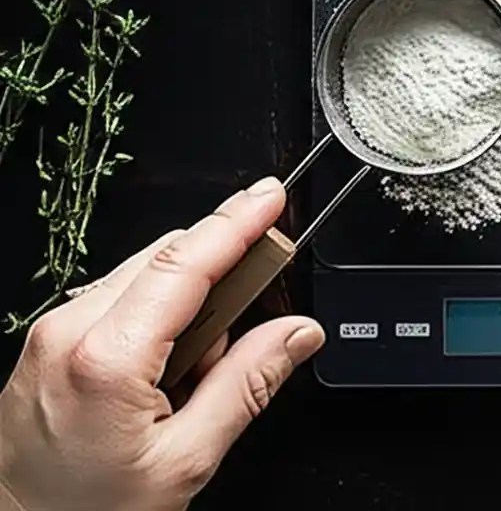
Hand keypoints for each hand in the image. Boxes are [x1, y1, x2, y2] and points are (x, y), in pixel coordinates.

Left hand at [0, 178, 325, 510]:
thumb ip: (248, 385)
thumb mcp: (187, 459)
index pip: (186, 264)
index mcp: (106, 359)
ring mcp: (50, 337)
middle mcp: (67, 333)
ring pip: (142, 279)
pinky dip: (156, 322)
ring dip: (188, 307)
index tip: (272, 196)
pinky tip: (164, 378)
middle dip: (219, 280)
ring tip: (194, 381)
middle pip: (165, 261)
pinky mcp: (46, 347)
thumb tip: (298, 333)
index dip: (236, 223)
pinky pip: (116, 304)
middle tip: (254, 327)